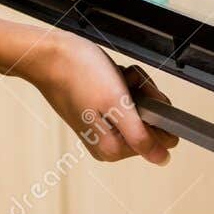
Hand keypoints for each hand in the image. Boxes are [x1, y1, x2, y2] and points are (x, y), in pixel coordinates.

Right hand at [23, 31, 178, 164]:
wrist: (51, 55)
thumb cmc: (80, 74)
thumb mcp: (117, 104)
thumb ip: (141, 136)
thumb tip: (162, 158)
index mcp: (112, 148)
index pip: (159, 137)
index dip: (156, 110)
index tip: (142, 94)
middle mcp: (107, 143)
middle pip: (149, 121)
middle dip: (144, 95)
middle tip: (125, 82)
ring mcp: (103, 126)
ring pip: (139, 106)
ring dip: (133, 86)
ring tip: (115, 77)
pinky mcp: (99, 111)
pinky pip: (125, 98)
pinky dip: (123, 82)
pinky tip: (110, 75)